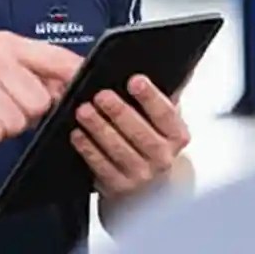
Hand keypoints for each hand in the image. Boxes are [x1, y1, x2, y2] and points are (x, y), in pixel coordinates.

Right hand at [0, 31, 82, 155]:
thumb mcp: (0, 74)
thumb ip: (37, 76)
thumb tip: (76, 85)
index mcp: (7, 44)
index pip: (59, 59)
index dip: (75, 81)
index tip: (80, 95)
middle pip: (41, 100)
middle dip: (24, 115)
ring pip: (19, 121)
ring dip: (2, 128)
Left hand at [70, 75, 190, 199]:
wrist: (145, 184)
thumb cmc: (148, 138)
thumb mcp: (159, 117)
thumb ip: (158, 95)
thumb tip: (165, 66)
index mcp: (176, 136)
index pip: (166, 114)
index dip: (151, 97)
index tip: (135, 80)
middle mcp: (163, 157)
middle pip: (142, 134)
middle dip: (120, 112)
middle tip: (101, 95)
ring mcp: (142, 175)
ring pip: (120, 151)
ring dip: (100, 129)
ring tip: (84, 111)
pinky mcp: (120, 188)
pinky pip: (102, 168)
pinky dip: (88, 150)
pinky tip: (78, 134)